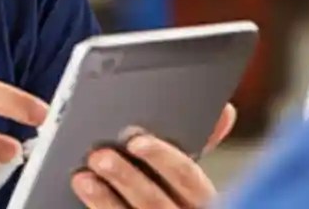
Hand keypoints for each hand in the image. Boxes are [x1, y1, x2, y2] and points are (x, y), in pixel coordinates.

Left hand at [70, 103, 236, 208]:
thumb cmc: (168, 190)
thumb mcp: (183, 175)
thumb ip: (193, 144)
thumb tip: (224, 110)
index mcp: (202, 199)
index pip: (188, 177)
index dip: (163, 158)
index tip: (137, 141)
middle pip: (155, 200)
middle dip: (127, 177)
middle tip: (100, 154)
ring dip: (105, 197)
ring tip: (83, 175)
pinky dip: (100, 207)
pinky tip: (86, 190)